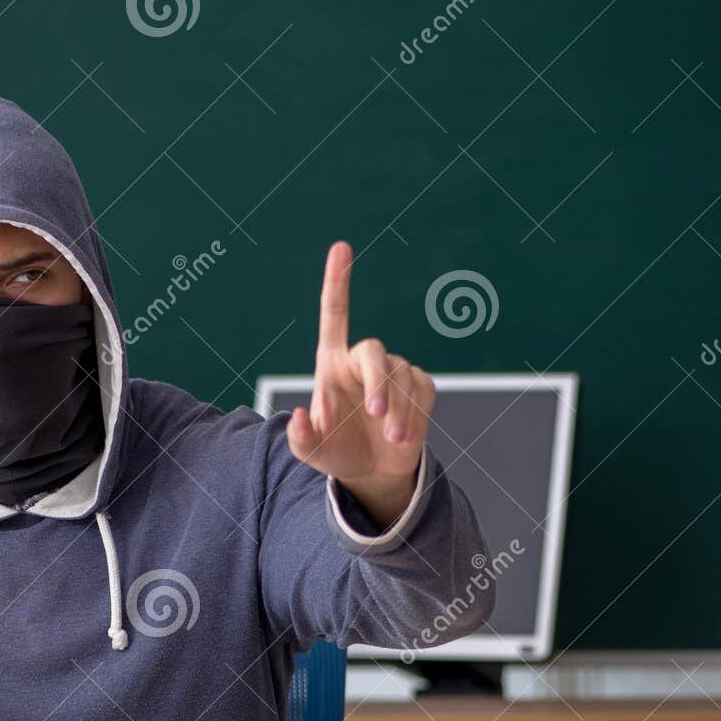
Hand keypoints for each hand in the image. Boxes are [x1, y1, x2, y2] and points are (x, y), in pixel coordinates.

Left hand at [287, 241, 434, 527]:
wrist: (372, 472)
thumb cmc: (337, 452)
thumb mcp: (311, 452)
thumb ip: (300, 437)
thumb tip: (297, 415)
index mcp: (332, 364)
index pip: (335, 315)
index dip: (338, 281)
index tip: (341, 247)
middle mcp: (363, 361)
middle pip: (374, 351)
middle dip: (378, 382)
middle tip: (375, 414)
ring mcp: (394, 372)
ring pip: (402, 375)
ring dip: (397, 410)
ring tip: (391, 438)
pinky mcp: (419, 387)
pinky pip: (422, 390)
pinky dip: (415, 415)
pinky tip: (404, 436)